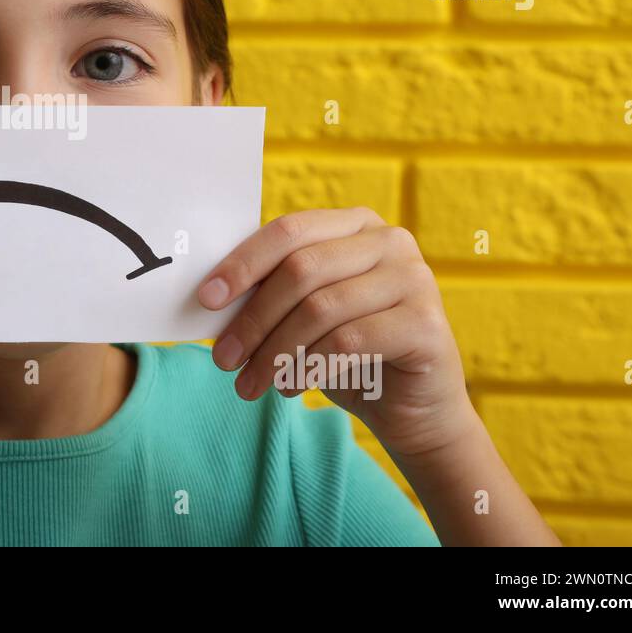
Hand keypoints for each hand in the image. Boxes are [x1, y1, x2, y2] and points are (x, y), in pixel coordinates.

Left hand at [198, 207, 475, 458]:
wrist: (414, 408)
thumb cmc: (349, 355)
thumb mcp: (304, 314)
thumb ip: (271, 292)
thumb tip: (210, 296)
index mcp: (355, 224)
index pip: (289, 231)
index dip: (243, 263)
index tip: (205, 299)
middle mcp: (390, 241)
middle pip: (301, 269)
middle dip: (253, 318)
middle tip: (223, 359)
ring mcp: (414, 278)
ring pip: (321, 309)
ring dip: (275, 352)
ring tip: (251, 384)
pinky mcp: (426, 323)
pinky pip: (349, 341)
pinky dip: (309, 367)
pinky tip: (291, 388)